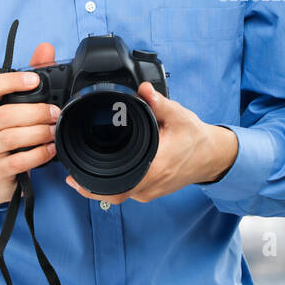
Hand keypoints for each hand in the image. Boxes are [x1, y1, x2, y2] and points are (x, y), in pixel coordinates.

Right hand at [0, 42, 61, 206]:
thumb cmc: (5, 132)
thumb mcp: (14, 105)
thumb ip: (29, 76)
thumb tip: (45, 48)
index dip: (12, 82)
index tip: (35, 80)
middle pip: (6, 115)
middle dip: (36, 113)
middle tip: (55, 113)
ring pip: (11, 137)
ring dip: (39, 133)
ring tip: (54, 130)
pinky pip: (18, 161)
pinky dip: (38, 154)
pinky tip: (51, 149)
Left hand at [64, 81, 237, 204]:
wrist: (212, 155)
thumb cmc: (196, 138)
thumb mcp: (178, 115)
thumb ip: (158, 102)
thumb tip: (142, 89)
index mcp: (156, 167)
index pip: (119, 185)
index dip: (94, 186)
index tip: (75, 179)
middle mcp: (152, 184)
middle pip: (114, 195)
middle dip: (91, 188)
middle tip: (71, 177)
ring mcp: (152, 190)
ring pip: (120, 195)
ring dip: (102, 188)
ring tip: (83, 175)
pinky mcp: (153, 190)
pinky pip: (129, 192)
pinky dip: (115, 186)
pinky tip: (105, 175)